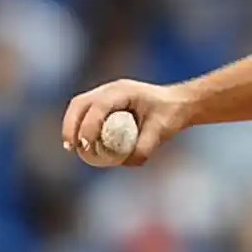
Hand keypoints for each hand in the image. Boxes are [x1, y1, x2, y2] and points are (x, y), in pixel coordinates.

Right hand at [61, 80, 195, 166]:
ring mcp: (107, 94)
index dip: (88, 126)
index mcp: (124, 91)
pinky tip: (81, 143)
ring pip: (80, 106)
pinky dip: (79, 126)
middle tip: (71, 148)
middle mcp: (112, 89)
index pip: (98, 106)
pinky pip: (86, 112)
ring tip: (72, 147)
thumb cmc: (172, 115)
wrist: (180, 104)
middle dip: (71, 126)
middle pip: (80, 104)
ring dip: (72, 126)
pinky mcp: (107, 103)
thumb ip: (145, 147)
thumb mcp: (162, 131)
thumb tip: (126, 162)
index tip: (87, 146)